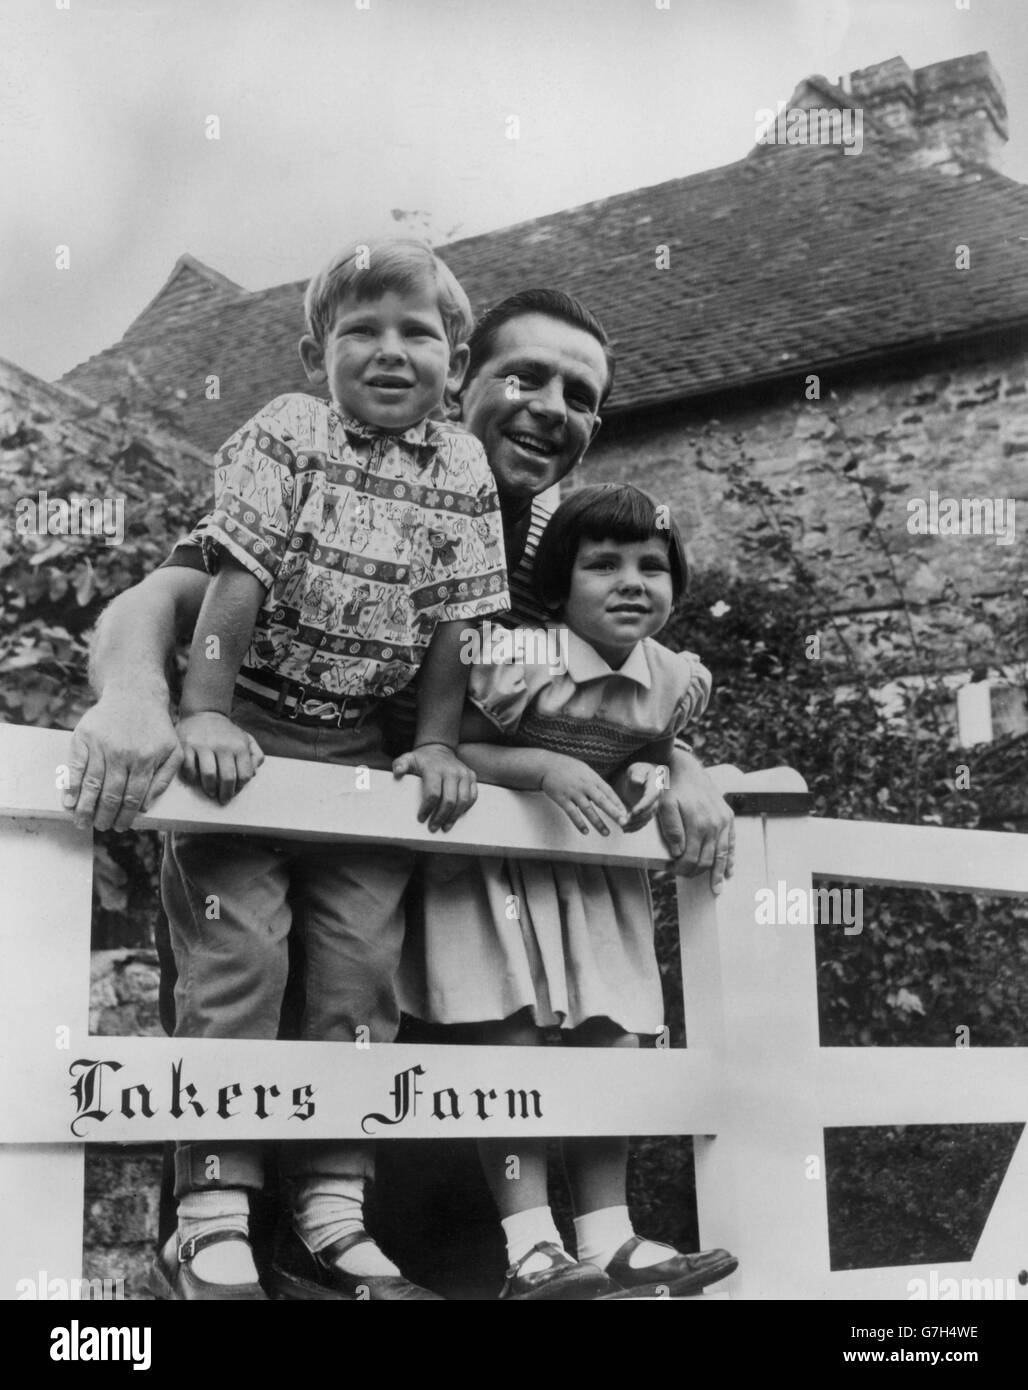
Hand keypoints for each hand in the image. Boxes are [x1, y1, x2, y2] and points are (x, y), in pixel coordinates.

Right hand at [65, 693, 183, 830]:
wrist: (134, 693)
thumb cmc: (156, 727)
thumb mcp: (172, 750)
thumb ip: (164, 779)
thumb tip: (145, 806)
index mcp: (146, 760)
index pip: (133, 797)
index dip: (125, 816)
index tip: (120, 828)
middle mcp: (123, 754)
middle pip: (111, 795)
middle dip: (105, 817)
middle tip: (101, 827)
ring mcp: (101, 746)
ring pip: (92, 784)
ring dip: (85, 807)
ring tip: (81, 822)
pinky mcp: (84, 737)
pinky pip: (75, 766)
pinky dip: (70, 786)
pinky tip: (68, 801)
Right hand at [177, 711, 263, 803]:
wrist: (204, 713)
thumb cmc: (227, 732)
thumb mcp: (246, 738)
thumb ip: (255, 754)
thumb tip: (254, 773)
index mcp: (239, 746)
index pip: (244, 775)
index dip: (241, 787)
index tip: (235, 791)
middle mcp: (223, 746)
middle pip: (227, 778)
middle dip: (226, 793)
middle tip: (223, 799)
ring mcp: (204, 745)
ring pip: (209, 776)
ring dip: (210, 789)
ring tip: (211, 792)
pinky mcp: (186, 746)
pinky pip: (189, 769)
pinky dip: (192, 778)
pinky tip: (196, 779)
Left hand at [392, 743, 476, 832]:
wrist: (439, 749)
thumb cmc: (422, 760)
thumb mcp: (408, 759)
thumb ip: (400, 764)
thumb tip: (397, 773)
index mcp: (435, 769)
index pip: (433, 793)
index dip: (427, 808)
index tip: (421, 819)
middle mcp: (452, 771)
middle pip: (450, 800)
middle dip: (441, 817)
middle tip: (433, 828)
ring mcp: (464, 773)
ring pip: (464, 801)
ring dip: (454, 817)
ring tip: (445, 827)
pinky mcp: (471, 776)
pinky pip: (473, 797)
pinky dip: (465, 809)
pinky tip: (456, 816)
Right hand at [539, 755, 628, 835]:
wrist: (547, 765)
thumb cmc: (569, 768)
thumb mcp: (586, 770)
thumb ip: (596, 783)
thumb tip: (608, 795)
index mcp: (592, 778)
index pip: (609, 792)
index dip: (618, 803)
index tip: (626, 814)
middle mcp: (585, 785)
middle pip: (602, 801)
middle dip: (613, 813)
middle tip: (623, 823)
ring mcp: (573, 792)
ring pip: (588, 810)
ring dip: (598, 823)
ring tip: (606, 833)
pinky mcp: (562, 799)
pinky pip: (572, 813)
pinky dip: (579, 823)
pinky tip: (586, 831)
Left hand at [612, 762, 662, 832]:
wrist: (641, 777)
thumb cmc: (638, 771)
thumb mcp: (636, 768)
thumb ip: (637, 773)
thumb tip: (638, 780)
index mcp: (656, 785)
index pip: (651, 797)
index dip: (643, 805)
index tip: (633, 811)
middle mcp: (657, 798)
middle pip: (650, 811)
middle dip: (637, 818)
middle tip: (624, 822)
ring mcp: (653, 806)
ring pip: (646, 819)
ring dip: (635, 824)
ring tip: (623, 827)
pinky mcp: (648, 813)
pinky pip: (643, 822)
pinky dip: (635, 827)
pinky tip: (625, 829)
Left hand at [657, 750, 734, 891]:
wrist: (685, 766)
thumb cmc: (670, 787)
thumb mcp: (663, 805)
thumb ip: (671, 829)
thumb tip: (678, 852)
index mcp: (698, 823)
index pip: (691, 858)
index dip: (681, 869)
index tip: (670, 871)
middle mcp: (715, 824)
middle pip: (707, 859)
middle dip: (695, 872)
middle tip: (682, 876)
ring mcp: (724, 821)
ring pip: (722, 855)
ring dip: (717, 873)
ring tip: (715, 889)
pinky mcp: (728, 816)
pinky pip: (732, 842)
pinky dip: (730, 859)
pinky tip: (728, 872)